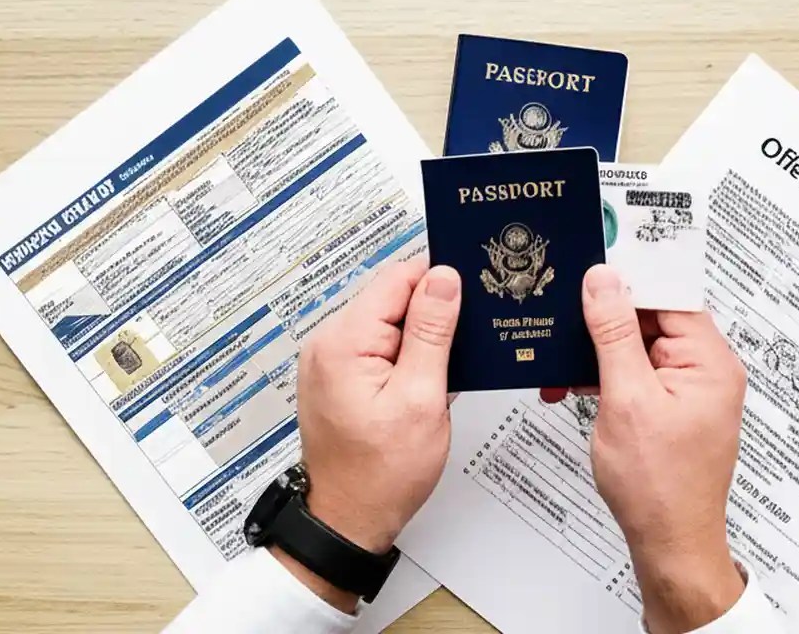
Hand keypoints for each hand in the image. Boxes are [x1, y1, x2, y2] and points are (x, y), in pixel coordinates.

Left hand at [280, 259, 459, 607]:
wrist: (349, 520)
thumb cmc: (381, 473)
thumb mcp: (421, 398)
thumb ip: (432, 332)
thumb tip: (444, 278)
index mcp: (343, 341)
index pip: (396, 278)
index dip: (438, 282)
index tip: (471, 295)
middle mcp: (328, 343)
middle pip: (391, 297)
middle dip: (431, 314)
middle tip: (463, 343)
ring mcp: (330, 360)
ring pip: (388, 322)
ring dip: (421, 339)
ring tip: (443, 371)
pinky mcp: (339, 376)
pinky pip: (379, 346)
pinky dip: (406, 356)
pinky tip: (425, 381)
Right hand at [576, 264, 747, 633]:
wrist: (670, 544)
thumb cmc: (660, 487)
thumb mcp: (625, 399)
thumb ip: (613, 334)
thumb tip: (603, 281)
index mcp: (709, 361)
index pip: (670, 295)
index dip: (630, 277)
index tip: (594, 262)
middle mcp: (707, 370)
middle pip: (653, 317)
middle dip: (605, 317)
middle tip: (566, 310)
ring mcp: (690, 390)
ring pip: (639, 346)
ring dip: (600, 351)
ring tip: (566, 361)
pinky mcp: (672, 407)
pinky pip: (637, 373)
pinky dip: (606, 376)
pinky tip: (577, 384)